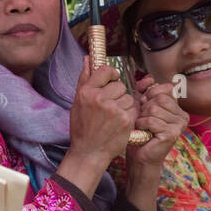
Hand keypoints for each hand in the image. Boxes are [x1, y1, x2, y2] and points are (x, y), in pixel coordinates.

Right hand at [57, 59, 134, 194]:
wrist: (88, 152)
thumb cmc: (82, 127)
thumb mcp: (77, 102)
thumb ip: (84, 79)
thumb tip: (88, 58)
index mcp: (86, 92)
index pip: (106, 70)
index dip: (111, 75)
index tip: (111, 81)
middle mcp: (100, 99)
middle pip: (120, 85)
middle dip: (117, 94)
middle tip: (109, 107)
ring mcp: (114, 109)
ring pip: (128, 98)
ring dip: (124, 105)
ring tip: (113, 117)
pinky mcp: (126, 120)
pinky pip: (133, 109)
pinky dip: (128, 115)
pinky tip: (118, 124)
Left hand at [126, 74, 188, 168]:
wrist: (140, 155)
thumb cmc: (140, 131)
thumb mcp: (141, 106)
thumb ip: (145, 91)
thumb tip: (150, 78)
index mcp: (177, 107)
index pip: (165, 88)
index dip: (150, 94)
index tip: (144, 106)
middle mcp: (182, 115)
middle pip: (159, 98)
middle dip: (144, 108)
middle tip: (143, 120)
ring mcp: (179, 125)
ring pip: (154, 108)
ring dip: (142, 117)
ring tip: (144, 127)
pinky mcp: (172, 134)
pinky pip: (151, 120)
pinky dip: (142, 125)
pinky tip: (143, 133)